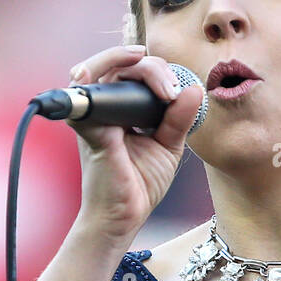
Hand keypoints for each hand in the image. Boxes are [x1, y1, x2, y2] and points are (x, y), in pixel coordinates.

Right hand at [66, 44, 204, 245]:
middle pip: (121, 64)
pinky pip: (87, 91)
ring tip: (162, 83)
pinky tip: (126, 68)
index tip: (178, 91)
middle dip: (152, 67)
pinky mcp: (90, 126)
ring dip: (132, 64)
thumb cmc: (139, 184)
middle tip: (172, 90)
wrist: (124, 216)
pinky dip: (98, 72)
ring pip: (103, 67)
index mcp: (121, 110)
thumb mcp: (168, 146)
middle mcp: (104, 108)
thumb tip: (193, 88)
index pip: (135, 73)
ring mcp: (94, 115)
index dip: (157, 72)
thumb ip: (179, 118)